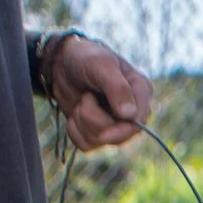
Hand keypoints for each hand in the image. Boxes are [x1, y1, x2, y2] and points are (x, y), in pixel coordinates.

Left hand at [47, 35, 151, 151]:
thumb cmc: (85, 58)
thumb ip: (117, 87)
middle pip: (118, 135)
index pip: (139, 122)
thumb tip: (130, 115)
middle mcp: (132, 112)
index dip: (119, 127)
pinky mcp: (98, 132)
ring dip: (82, 121)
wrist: (61, 63)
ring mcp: (116, 124)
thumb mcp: (100, 64)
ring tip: (81, 101)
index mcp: (140, 92)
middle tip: (86, 97)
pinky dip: (75, 131)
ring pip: (100, 141)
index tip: (96, 113)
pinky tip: (75, 114)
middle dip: (93, 118)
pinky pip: (87, 145)